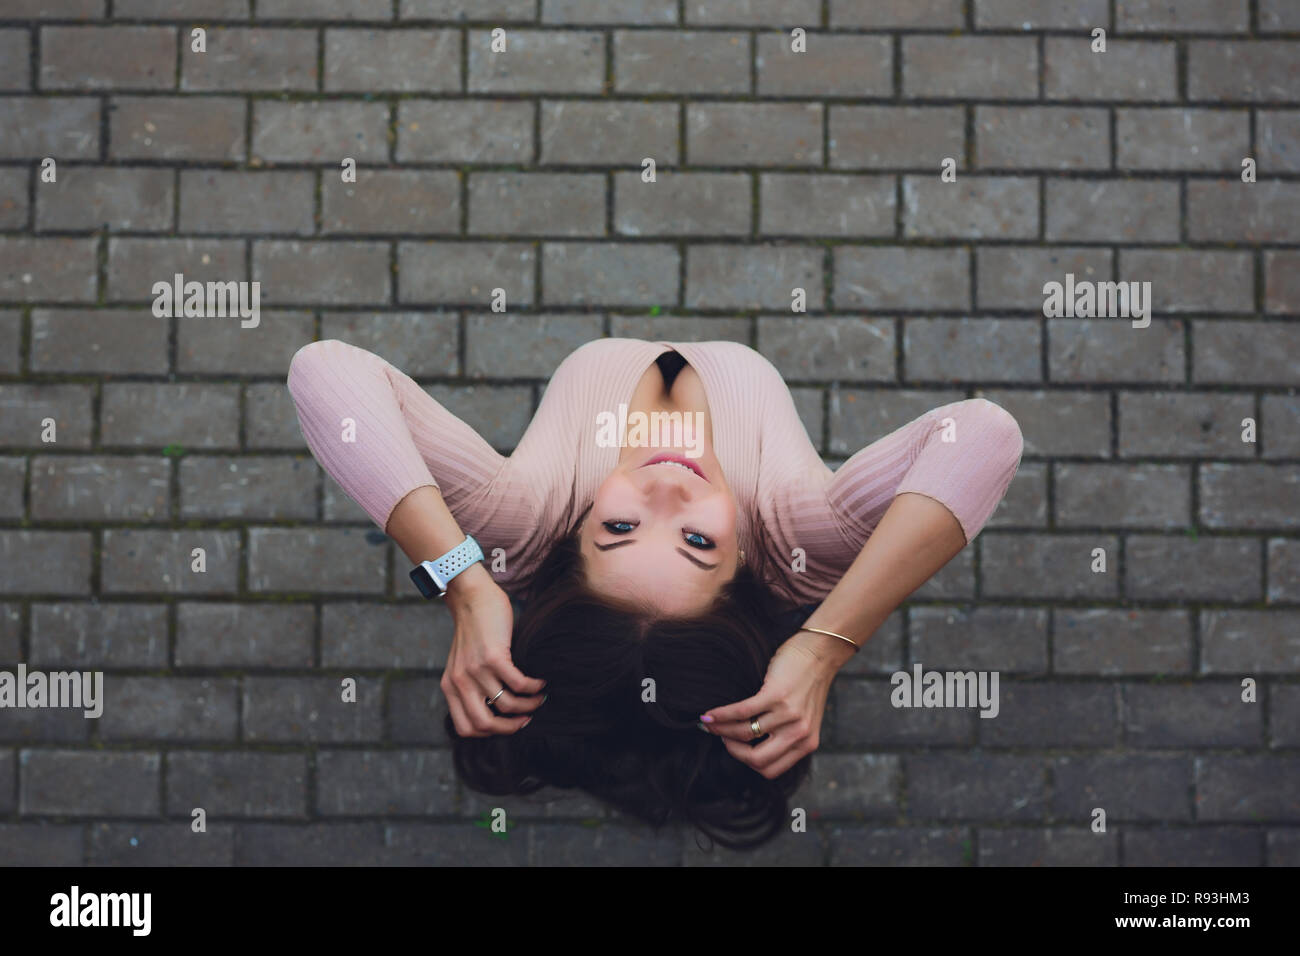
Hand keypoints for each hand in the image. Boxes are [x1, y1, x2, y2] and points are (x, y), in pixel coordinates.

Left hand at [439, 564, 545, 737]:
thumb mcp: (463, 663)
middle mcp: (459, 682)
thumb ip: (472, 685)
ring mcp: (475, 670)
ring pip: (506, 705)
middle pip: (484, 724)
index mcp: (450, 687)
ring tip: (539, 699)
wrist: (471, 598)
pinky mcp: (493, 656)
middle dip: (510, 728)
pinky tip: (540, 682)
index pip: (466, 728)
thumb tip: (499, 709)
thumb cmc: (473, 630)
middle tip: (526, 719)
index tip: (507, 724)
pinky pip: (518, 684)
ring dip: (528, 706)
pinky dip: (533, 687)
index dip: (490, 732)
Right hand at [698, 630, 848, 778]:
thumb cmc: (806, 683)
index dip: (747, 762)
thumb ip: (786, 735)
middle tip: (723, 738)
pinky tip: (710, 714)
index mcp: (806, 744)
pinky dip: (721, 715)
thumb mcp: (804, 718)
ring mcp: (789, 715)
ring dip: (722, 730)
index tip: (736, 748)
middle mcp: (799, 733)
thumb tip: (747, 744)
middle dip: (733, 751)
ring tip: (712, 724)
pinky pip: (742, 712)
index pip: (771, 770)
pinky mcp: (777, 695)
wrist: (819, 652)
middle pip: (757, 760)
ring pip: (745, 733)